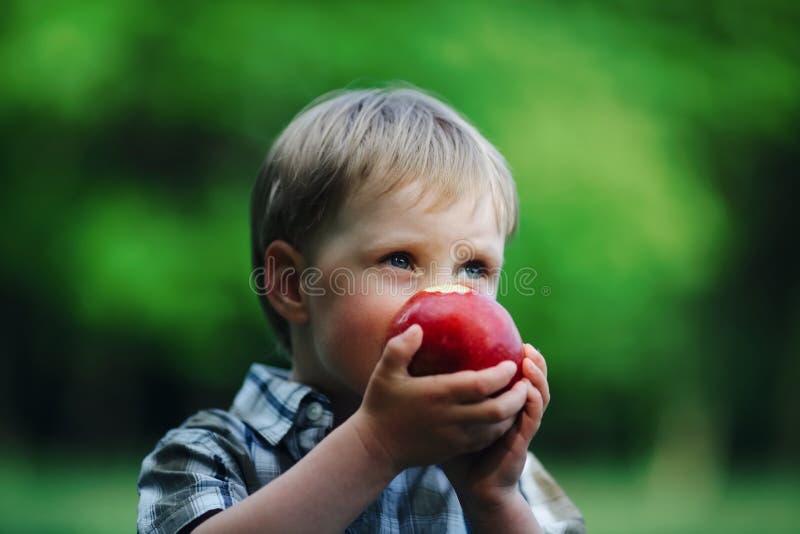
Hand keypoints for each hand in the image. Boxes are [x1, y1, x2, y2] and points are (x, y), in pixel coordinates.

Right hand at [349, 325, 529, 473]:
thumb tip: (419, 327)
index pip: (481, 385)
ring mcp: (455, 437)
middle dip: (517, 396)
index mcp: (438, 395)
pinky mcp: (455, 449)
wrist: (375, 448)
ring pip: (496, 428)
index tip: (512, 363)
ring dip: (512, 413)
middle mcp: (451, 417)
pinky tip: (501, 415)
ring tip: (518, 396)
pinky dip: (499, 427)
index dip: (502, 375)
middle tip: (524, 382)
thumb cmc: (381, 405)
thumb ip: (401, 347)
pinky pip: (486, 439)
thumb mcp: (384, 372)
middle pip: (498, 410)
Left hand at [442, 343, 549, 512]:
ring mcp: (520, 425)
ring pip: (538, 395)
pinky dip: (534, 399)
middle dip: (532, 361)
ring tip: (529, 358)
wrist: (473, 489)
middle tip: (524, 343)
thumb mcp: (445, 419)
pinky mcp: (523, 439)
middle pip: (530, 380)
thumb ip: (441, 396)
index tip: (505, 337)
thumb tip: (418, 367)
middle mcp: (512, 412)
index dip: (513, 358)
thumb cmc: (456, 454)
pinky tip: (528, 388)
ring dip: (537, 376)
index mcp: (496, 404)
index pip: (512, 376)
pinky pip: (533, 415)